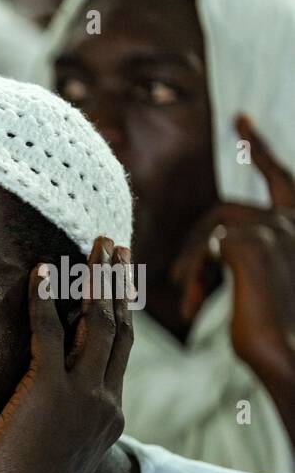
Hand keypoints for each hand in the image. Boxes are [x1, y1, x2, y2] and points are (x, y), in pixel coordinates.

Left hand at [0, 238, 132, 472]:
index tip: (114, 288)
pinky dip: (47, 297)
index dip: (118, 317)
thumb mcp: (61, 468)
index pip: (119, 356)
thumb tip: (51, 435)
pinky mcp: (48, 391)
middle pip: (120, 331)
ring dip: (97, 280)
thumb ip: (66, 441)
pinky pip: (51, 331)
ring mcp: (81, 395)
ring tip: (96, 247)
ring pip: (99, 323)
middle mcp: (105, 402)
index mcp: (110, 419)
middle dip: (118, 285)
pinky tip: (42, 270)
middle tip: (115, 248)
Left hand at [174, 115, 294, 378]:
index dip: (259, 147)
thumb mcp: (260, 280)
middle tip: (187, 263)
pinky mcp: (253, 243)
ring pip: (212, 228)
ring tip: (190, 299)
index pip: (280, 178)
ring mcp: (276, 228)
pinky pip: (206, 246)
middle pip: (226, 209)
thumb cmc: (272, 330)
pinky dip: (196, 275)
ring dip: (193, 263)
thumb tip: (216, 243)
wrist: (286, 354)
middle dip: (200, 238)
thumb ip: (244, 251)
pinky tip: (197, 306)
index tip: (240, 118)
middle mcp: (294, 222)